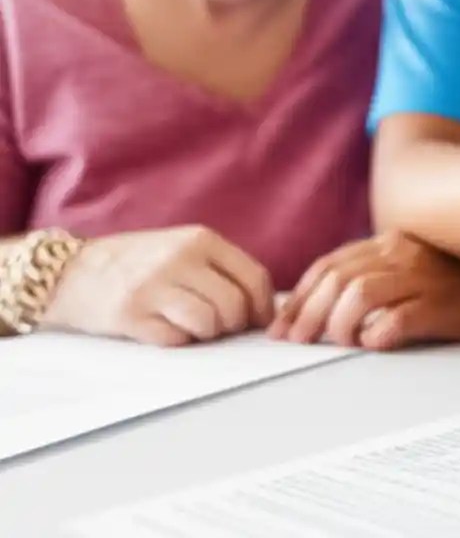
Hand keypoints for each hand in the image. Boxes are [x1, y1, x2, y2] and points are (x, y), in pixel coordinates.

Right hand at [42, 226, 273, 346]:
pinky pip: (176, 339)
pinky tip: (164, 328)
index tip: (258, 321)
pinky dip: (178, 340)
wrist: (72, 271)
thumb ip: (222, 270)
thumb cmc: (139, 264)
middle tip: (218, 326)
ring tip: (190, 325)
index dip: (263, 307)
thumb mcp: (183, 249)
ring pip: (209, 324)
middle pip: (235, 305)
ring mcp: (154, 286)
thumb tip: (266, 308)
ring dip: (206, 334)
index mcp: (200, 239)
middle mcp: (180, 258)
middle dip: (233, 325)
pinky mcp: (131, 314)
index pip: (254, 278)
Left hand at [270, 232, 459, 349]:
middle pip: (337, 280)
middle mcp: (402, 253)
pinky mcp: (444, 305)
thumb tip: (323, 309)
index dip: (299, 298)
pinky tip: (372, 343)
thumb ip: (377, 273)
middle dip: (307, 314)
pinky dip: (377, 334)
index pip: (329, 266)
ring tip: (338, 343)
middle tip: (295, 342)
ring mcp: (424, 277)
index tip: (282, 326)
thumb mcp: (414, 265)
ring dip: (338, 324)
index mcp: (390, 242)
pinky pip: (399, 319)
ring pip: (359, 295)